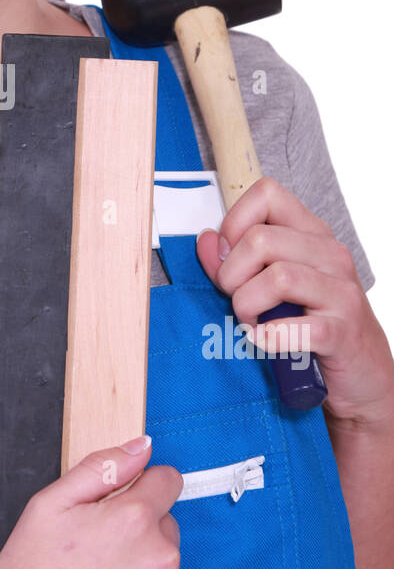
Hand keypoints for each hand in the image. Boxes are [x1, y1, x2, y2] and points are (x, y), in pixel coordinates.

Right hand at [0, 439, 183, 568]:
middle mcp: (161, 557)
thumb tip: (143, 446)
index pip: (168, 481)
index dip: (142, 487)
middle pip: (166, 526)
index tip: (120, 505)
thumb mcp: (50, 503)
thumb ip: (103, 467)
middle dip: (138, 532)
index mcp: (134, 517)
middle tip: (95, 554)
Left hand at [196, 176, 393, 429]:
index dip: (235, 222)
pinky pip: (293, 327)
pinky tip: (262, 341)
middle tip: (236, 300)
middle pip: (261, 239)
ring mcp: (340, 292)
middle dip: (231, 275)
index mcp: (311, 234)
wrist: (363, 374)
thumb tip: (205, 239)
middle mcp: (330, 255)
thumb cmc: (312, 323)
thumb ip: (234, 262)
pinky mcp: (342, 332)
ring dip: (246, 306)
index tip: (230, 257)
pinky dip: (267, 337)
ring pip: (276, 277)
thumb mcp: (273, 286)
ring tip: (249, 322)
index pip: (267, 193)